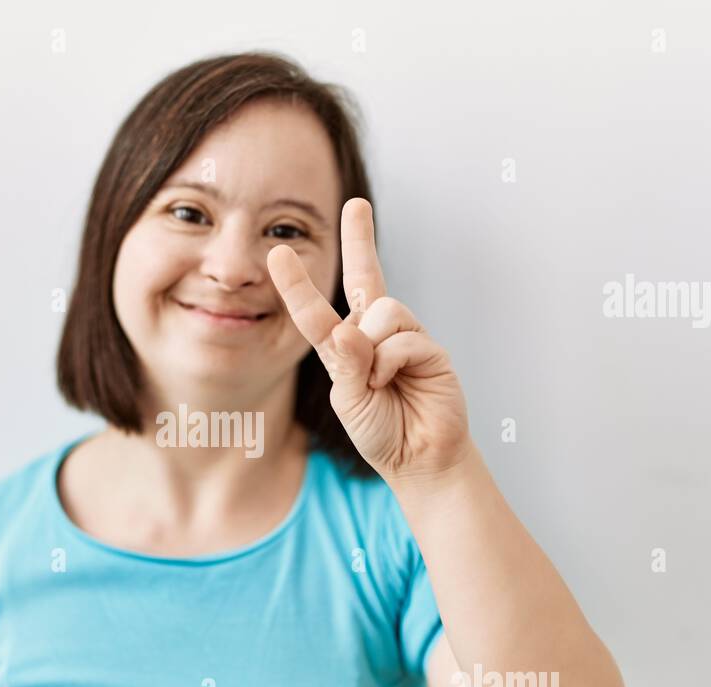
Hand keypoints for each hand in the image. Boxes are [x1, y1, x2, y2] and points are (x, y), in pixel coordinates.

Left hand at [267, 198, 470, 484]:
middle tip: (356, 204)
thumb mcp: (349, 402)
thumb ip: (346, 366)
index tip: (279, 252)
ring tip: (379, 381)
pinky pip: (403, 338)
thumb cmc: (381, 432)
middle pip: (365, 278)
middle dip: (360, 239)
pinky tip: (396, 382)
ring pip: (382, 310)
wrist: (420, 458)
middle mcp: (374, 335)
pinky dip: (392, 362)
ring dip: (373, 346)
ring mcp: (404, 338)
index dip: (297, 283)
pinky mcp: (430, 348)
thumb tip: (351, 328)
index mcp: (344, 349)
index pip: (316, 311)